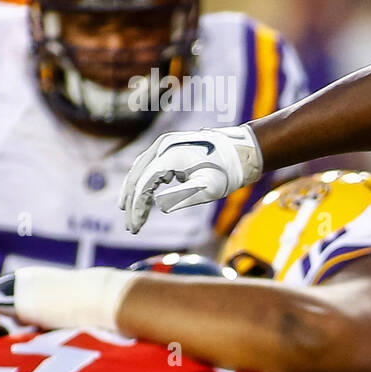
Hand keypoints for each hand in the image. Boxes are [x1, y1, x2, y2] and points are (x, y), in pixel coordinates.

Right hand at [119, 124, 262, 232]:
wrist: (241, 150)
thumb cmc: (227, 171)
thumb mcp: (209, 188)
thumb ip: (183, 196)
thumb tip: (157, 205)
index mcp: (170, 156)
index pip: (144, 184)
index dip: (137, 208)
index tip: (135, 228)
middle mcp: (163, 146)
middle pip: (137, 176)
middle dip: (132, 203)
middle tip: (132, 226)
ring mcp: (165, 143)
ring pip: (140, 169)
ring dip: (133, 191)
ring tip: (129, 211)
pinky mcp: (170, 145)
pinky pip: (149, 164)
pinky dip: (143, 180)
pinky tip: (142, 194)